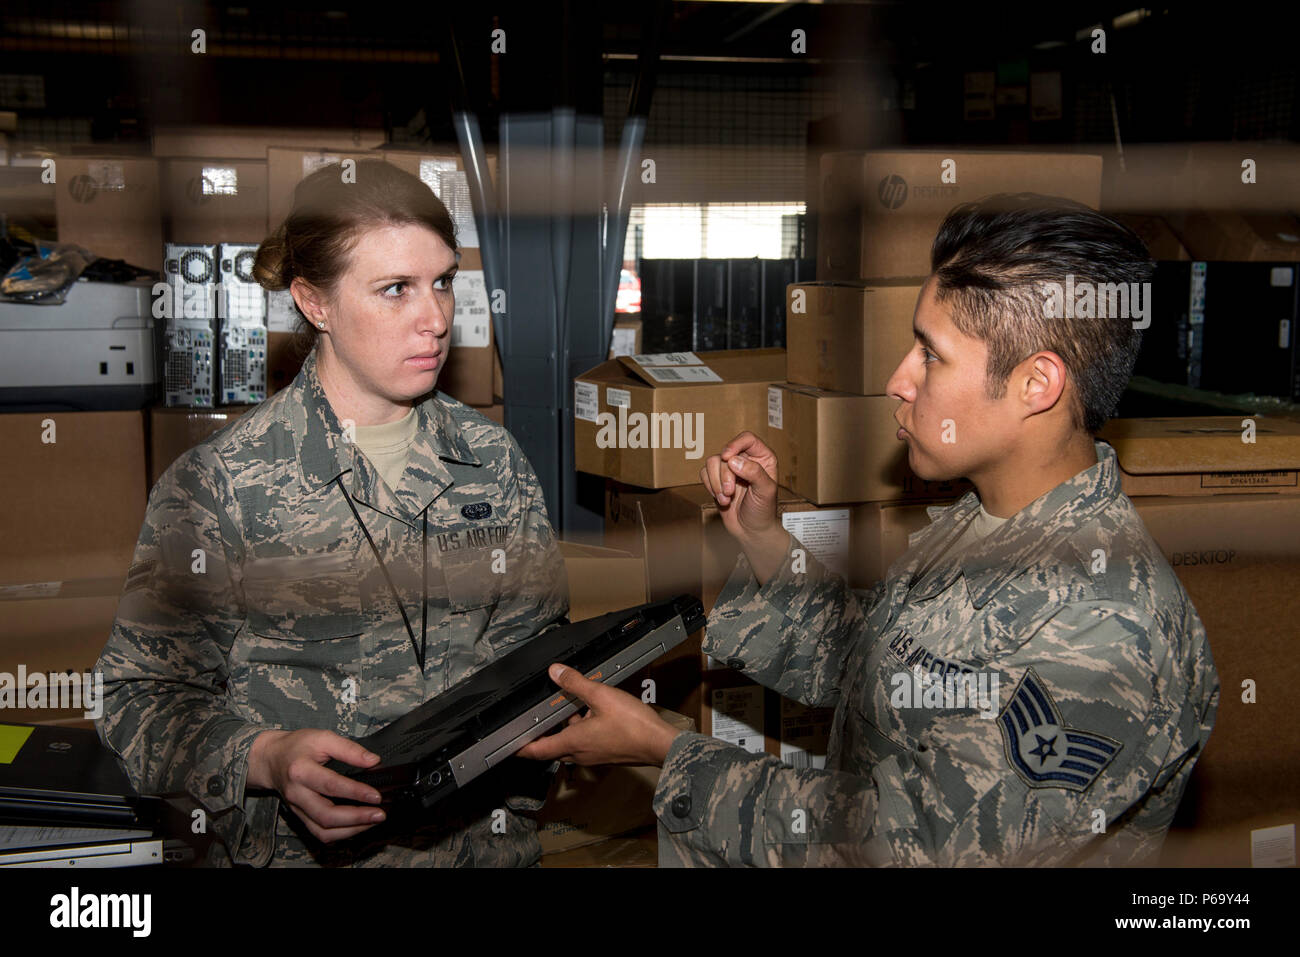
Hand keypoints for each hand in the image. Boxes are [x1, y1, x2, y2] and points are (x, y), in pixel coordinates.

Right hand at [248, 728, 386, 843]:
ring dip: (350, 830)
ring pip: (322, 831)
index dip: (356, 792)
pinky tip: (357, 826)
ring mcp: (297, 809)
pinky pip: (319, 833)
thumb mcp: (323, 737)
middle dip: (356, 818)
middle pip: (326, 815)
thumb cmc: (297, 746)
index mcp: (301, 771)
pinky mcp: (300, 817)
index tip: (376, 796)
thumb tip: (373, 761)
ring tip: (372, 821)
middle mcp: (297, 794)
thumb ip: (349, 748)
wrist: (271, 759)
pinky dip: (340, 834)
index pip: (331, 785)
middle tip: (379, 814)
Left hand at [514, 664, 683, 766]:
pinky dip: (582, 730)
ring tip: (569, 708)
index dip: (520, 748)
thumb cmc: (633, 726)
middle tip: (535, 722)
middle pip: (552, 748)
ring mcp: (594, 756)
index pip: (537, 750)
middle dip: (543, 735)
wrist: (659, 744)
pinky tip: (593, 714)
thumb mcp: (601, 696)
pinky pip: (586, 744)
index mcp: (573, 742)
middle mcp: (580, 754)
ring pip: (570, 744)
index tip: (509, 746)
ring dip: (566, 729)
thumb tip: (555, 672)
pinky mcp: (606, 754)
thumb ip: (576, 683)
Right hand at [700, 430, 779, 541]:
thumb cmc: (763, 511)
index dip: (735, 444)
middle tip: (730, 492)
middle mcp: (745, 460)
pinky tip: (720, 499)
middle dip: (725, 475)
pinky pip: (704, 473)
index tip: (727, 457)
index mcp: (762, 458)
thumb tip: (733, 460)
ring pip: (712, 462)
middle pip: (726, 453)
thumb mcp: (766, 491)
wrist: (750, 531)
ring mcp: (730, 469)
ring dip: (716, 483)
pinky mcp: (716, 479)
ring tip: (726, 498)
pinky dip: (709, 486)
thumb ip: (754, 472)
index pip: (747, 439)